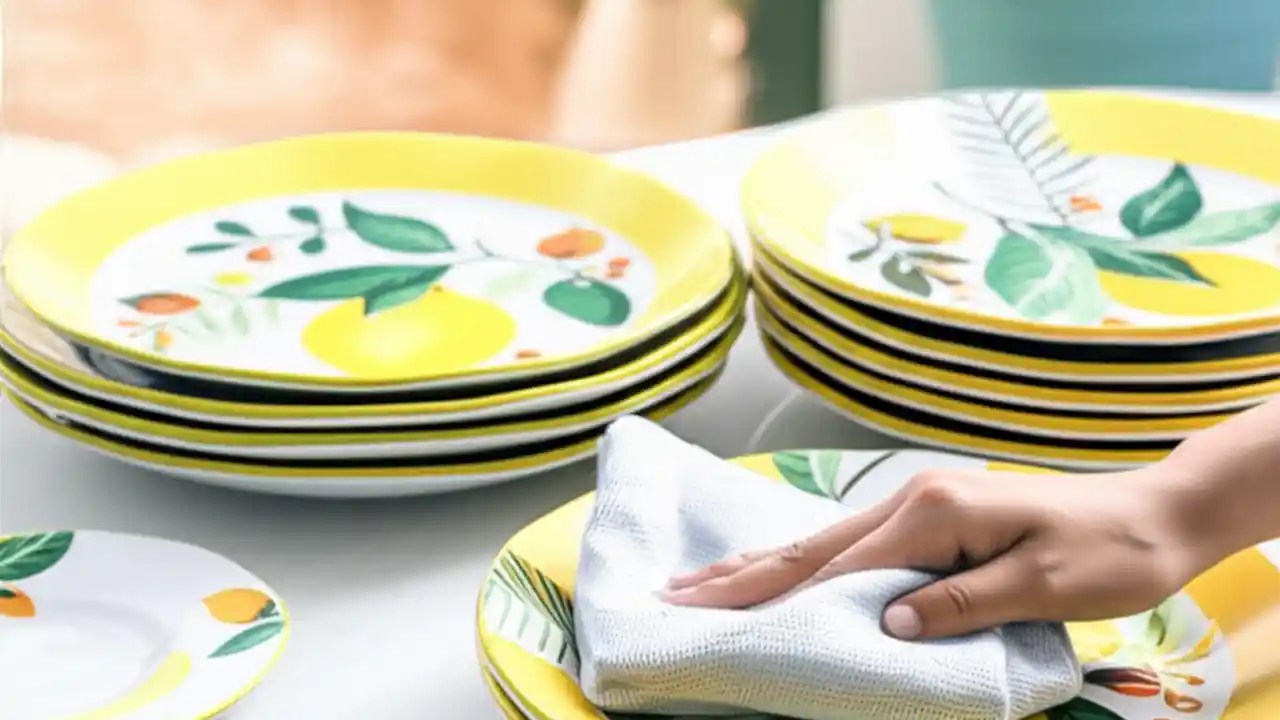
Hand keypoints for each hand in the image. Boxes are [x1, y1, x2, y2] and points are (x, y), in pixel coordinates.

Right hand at [663, 465, 1215, 639]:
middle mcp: (913, 499)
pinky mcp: (929, 516)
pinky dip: (803, 561)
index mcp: (933, 512)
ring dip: (763, 564)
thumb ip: (959, 603)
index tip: (711, 612)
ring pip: (823, 541)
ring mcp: (918, 503)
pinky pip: (849, 545)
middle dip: (742, 574)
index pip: (837, 566)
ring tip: (704, 580)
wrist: (1154, 513)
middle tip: (675, 592)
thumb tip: (883, 623)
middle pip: (812, 545)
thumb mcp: (1042, 585)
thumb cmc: (1108, 552)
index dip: (772, 595)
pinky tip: (778, 568)